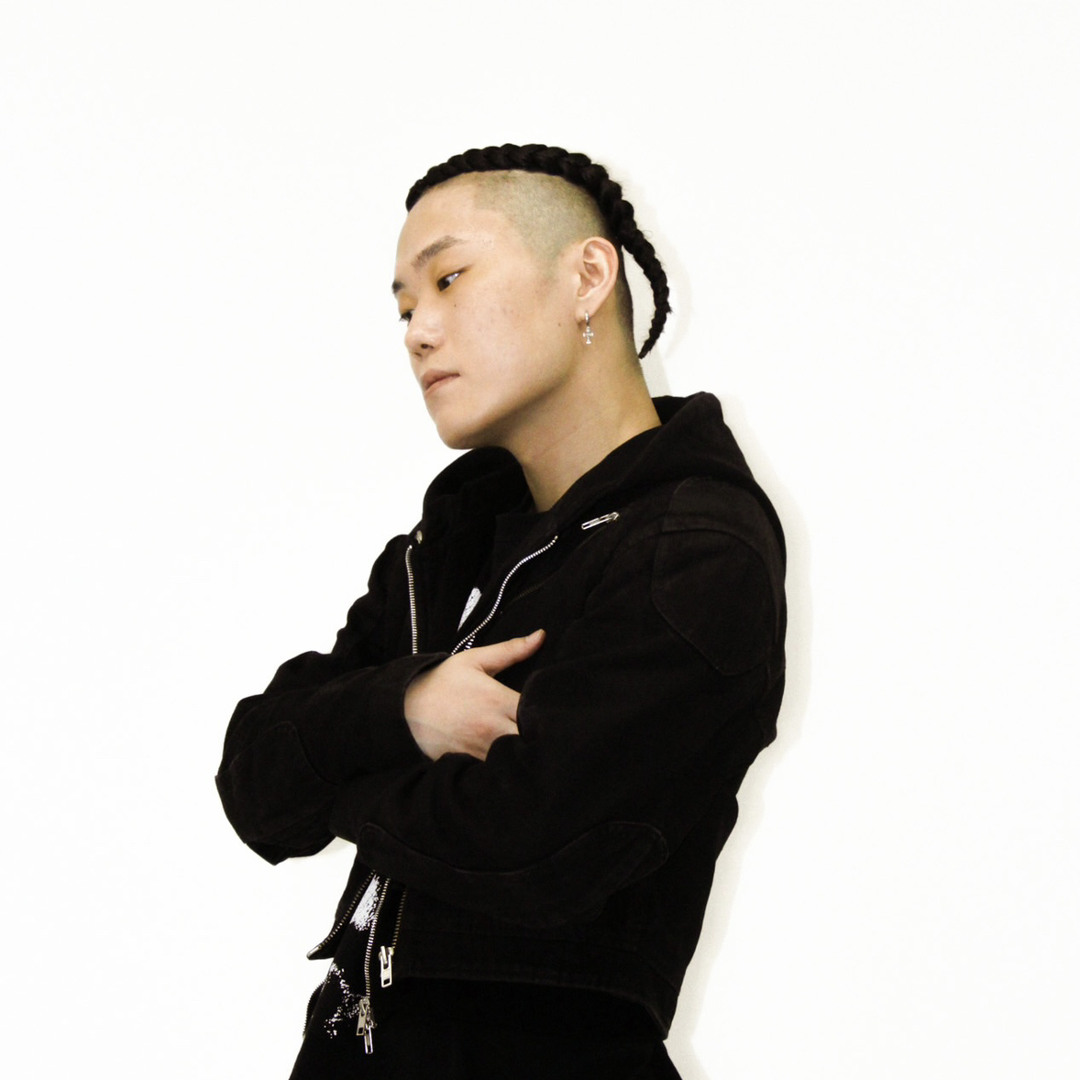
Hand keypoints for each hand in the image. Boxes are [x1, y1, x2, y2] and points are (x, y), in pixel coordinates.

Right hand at [404, 630, 545, 760]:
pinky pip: (498, 771)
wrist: (403, 709)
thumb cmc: (442, 683)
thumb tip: (541, 635)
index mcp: (497, 700)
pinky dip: (508, 766)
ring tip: (534, 744)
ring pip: (518, 759)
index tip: (552, 707)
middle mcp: (492, 728)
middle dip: (543, 735)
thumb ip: (510, 650)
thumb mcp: (474, 660)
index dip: (550, 711)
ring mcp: (482, 750)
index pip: (537, 710)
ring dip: (528, 752)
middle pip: (533, 739)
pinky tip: (512, 760)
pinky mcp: (472, 765)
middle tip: (548, 729)